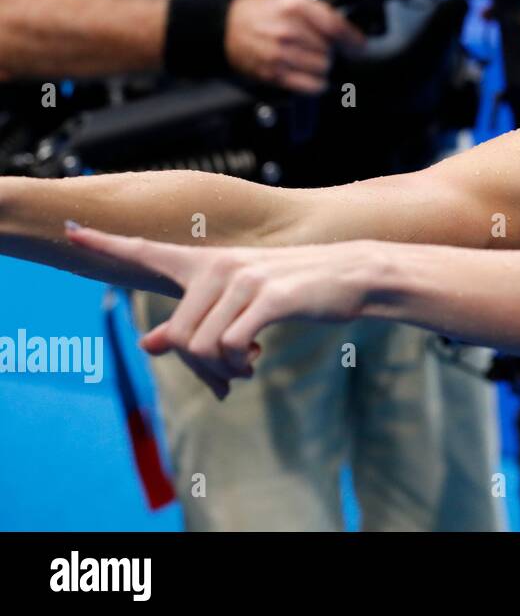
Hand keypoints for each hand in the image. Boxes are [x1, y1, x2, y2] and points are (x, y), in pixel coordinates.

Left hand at [64, 223, 382, 398]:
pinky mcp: (268, 298)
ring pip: (199, 346)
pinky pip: (228, 346)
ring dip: (220, 372)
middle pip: (176, 336)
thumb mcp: (240, 303)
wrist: (351, 277)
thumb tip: (146, 344)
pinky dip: (237, 366)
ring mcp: (244, 280)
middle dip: (197, 371)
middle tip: (224, 383)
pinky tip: (255, 360)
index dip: (107, 244)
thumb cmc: (297, 290)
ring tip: (244, 369)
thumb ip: (193, 320)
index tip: (72, 232)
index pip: (148, 251)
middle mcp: (220, 266)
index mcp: (209, 263)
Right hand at [224, 0, 366, 93]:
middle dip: (331, 49)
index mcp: (295, 6)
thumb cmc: (260, 10)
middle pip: (332, 50)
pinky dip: (316, 83)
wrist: (224, 28)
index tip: (359, 43)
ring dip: (322, 65)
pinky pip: (311, 86)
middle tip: (320, 45)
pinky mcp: (274, 74)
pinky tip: (309, 73)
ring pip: (324, 68)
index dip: (353, 38)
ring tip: (310, 56)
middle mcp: (288, 31)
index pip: (336, 26)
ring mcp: (280, 54)